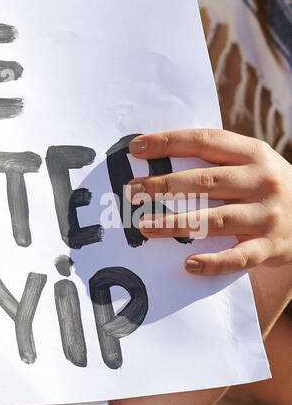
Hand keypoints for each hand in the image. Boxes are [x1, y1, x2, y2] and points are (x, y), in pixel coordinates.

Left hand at [124, 128, 291, 273]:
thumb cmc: (266, 184)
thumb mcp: (251, 161)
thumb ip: (215, 158)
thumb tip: (157, 156)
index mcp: (252, 153)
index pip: (204, 141)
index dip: (168, 143)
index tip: (136, 148)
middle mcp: (261, 181)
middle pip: (204, 182)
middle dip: (163, 186)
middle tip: (132, 191)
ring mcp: (267, 215)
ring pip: (215, 220)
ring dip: (176, 224)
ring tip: (145, 226)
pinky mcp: (271, 247)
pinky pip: (238, 257)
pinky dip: (212, 263)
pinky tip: (188, 263)